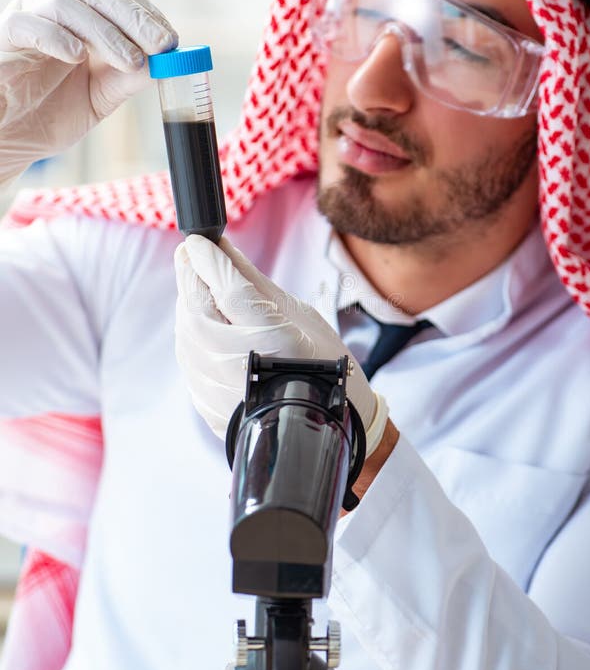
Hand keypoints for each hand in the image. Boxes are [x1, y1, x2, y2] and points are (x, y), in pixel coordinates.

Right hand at [0, 0, 177, 189]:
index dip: (145, 12)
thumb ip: (128, 79)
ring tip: (130, 62)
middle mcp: (54, 10)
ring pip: (65, 3)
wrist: (10, 139)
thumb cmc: (50, 114)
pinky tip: (78, 56)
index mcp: (81, 18)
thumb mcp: (100, 98)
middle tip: (162, 45)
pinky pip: (26, 24)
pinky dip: (55, 36)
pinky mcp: (3, 37)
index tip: (170, 40)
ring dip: (104, 31)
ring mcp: (28, 19)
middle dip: (133, 17)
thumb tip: (162, 62)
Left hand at [174, 234, 388, 455]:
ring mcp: (220, 390)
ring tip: (199, 287)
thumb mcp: (300, 316)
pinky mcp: (208, 404)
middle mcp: (240, 365)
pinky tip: (202, 323)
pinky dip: (190, 334)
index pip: (229, 289)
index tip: (196, 241)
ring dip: (189, 304)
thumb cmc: (322, 366)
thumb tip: (223, 249)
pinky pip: (188, 359)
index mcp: (274, 340)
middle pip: (198, 309)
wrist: (323, 428)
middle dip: (190, 277)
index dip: (209, 260)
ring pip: (187, 333)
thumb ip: (253, 282)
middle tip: (189, 255)